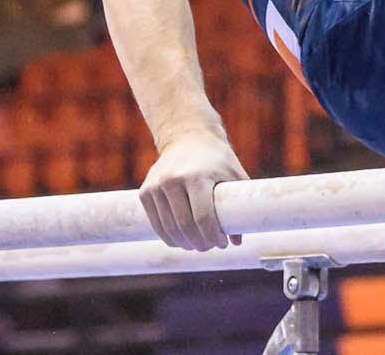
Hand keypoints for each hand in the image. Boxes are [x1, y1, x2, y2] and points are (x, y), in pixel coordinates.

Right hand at [138, 130, 247, 250]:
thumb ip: (239, 205)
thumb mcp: (234, 174)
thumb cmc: (216, 159)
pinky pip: (156, 225)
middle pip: (185, 226)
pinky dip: (169, 238)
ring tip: (198, 245)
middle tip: (211, 247)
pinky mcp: (145, 192)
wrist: (187, 137)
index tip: (222, 243)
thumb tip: (237, 241)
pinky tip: (182, 240)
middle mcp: (172, 180)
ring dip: (184, 244)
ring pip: (169, 229)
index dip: (213, 237)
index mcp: (196, 175)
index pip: (203, 217)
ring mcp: (155, 186)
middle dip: (200, 244)